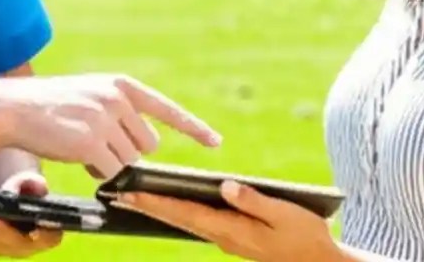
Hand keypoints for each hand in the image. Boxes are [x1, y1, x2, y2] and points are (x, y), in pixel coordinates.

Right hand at [0, 73, 221, 179]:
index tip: (215, 142)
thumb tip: (146, 146)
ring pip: (128, 162)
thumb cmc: (52, 106)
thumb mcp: (91, 95)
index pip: (166, 109)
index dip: (193, 128)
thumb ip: (121, 112)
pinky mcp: (91, 144)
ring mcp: (105, 121)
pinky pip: (110, 174)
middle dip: (126, 152)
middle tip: (95, 143)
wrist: (12, 108)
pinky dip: (97, 174)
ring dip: (108, 163)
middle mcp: (118, 99)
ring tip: (80, 146)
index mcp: (122, 85)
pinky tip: (76, 158)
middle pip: (147, 145)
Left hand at [0, 170, 61, 257]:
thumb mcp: (32, 184)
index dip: (43, 236)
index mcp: (46, 233)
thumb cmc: (29, 192)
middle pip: (12, 243)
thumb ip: (29, 184)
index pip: (48, 238)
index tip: (35, 232)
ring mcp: (3, 248)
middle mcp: (25, 246)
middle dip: (1, 232)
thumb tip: (11, 191)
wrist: (15, 200)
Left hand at [114, 180, 344, 261]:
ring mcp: (227, 238)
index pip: (185, 213)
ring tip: (136, 196)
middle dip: (148, 205)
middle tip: (117, 195)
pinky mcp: (234, 236)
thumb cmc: (305, 237)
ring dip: (162, 208)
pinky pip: (200, 222)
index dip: (156, 203)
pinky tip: (172, 202)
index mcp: (232, 229)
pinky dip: (182, 211)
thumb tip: (225, 185)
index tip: (130, 195)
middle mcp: (223, 236)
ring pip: (187, 221)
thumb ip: (254, 200)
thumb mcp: (285, 214)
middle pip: (178, 218)